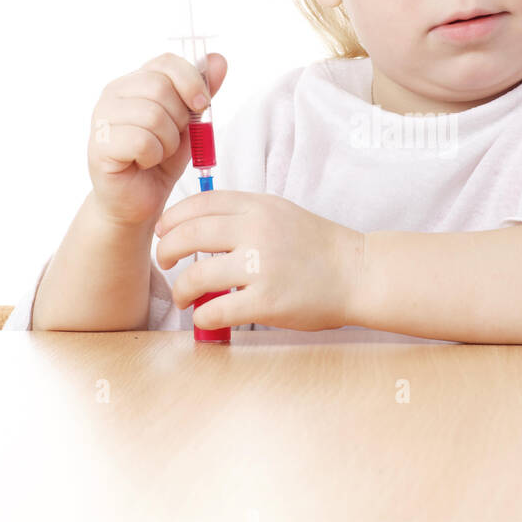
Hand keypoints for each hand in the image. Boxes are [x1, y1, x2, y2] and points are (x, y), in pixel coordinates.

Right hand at [88, 52, 227, 228]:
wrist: (138, 200)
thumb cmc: (161, 160)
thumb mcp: (189, 124)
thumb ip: (201, 92)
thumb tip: (219, 59)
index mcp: (135, 81)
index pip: (166, 62)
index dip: (191, 81)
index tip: (202, 106)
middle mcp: (114, 93)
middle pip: (160, 87)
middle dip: (179, 119)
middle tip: (171, 139)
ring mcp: (102, 117)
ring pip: (153, 115)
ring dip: (167, 141)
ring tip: (158, 153)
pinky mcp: (98, 144)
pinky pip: (142, 141)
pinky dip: (154, 156)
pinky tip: (144, 163)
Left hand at [154, 190, 364, 331]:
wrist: (358, 273)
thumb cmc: (319, 247)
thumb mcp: (281, 213)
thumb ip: (243, 216)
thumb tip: (198, 228)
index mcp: (258, 207)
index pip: (199, 204)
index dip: (172, 219)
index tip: (164, 233)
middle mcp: (257, 231)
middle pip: (188, 235)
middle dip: (167, 252)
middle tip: (166, 264)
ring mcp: (261, 266)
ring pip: (196, 276)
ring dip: (181, 289)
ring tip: (186, 297)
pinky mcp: (267, 301)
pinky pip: (216, 310)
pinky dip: (203, 317)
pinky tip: (206, 317)